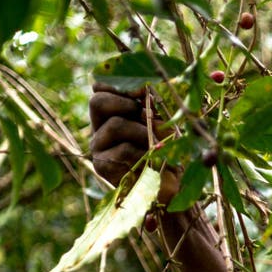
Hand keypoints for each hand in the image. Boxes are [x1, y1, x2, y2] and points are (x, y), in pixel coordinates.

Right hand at [88, 83, 179, 203]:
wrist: (173, 187)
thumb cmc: (170, 151)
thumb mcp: (164, 121)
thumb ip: (152, 103)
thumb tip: (144, 88)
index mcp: (112, 114)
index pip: (100, 89)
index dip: (117, 84)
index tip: (141, 90)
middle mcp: (100, 129)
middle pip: (98, 102)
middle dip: (125, 104)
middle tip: (145, 115)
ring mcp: (98, 148)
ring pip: (115, 125)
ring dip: (142, 132)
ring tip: (156, 145)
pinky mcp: (102, 166)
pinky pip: (122, 150)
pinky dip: (143, 154)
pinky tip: (151, 163)